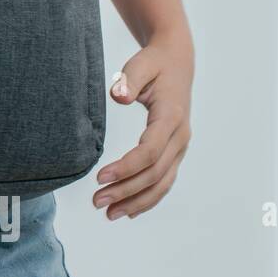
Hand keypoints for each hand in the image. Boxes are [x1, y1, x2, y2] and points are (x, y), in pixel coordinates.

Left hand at [93, 32, 193, 219]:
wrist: (177, 62)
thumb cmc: (154, 64)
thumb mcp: (140, 64)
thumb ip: (129, 79)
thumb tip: (119, 96)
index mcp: (171, 117)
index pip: (150, 151)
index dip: (126, 167)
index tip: (100, 177)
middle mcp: (180, 136)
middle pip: (155, 173)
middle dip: (126, 190)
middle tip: (97, 201)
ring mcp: (180, 146)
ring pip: (162, 182)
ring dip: (136, 201)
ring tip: (109, 213)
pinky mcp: (175, 151)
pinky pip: (164, 180)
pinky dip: (148, 198)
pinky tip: (128, 210)